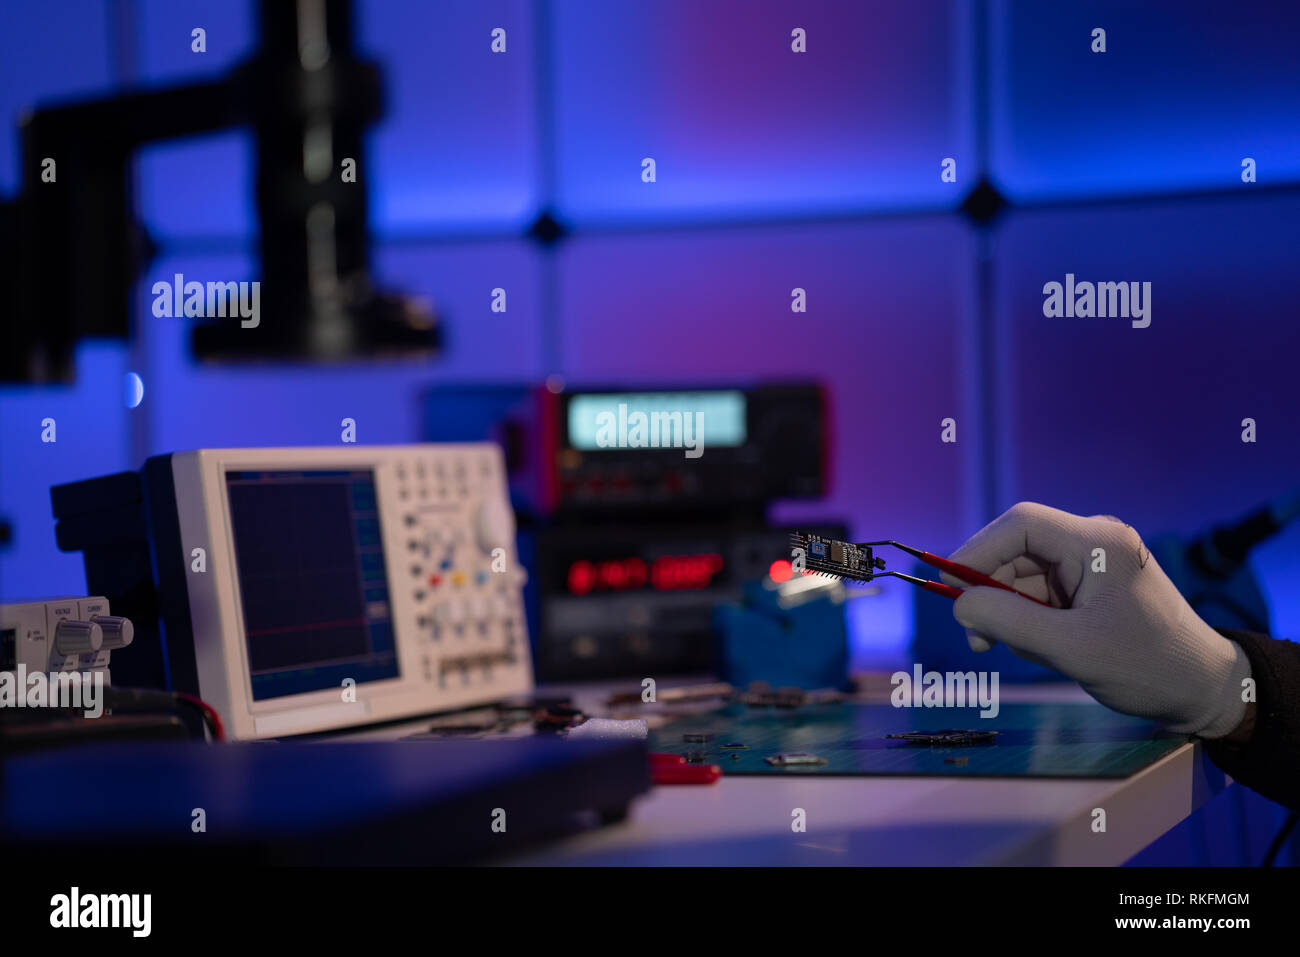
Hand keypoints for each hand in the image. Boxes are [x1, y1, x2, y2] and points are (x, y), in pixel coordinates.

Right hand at [945, 502, 1250, 738]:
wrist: (1203, 691)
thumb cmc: (1146, 667)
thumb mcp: (1070, 648)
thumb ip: (1008, 621)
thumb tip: (959, 605)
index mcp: (1096, 543)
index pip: (1020, 525)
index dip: (976, 551)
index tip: (949, 586)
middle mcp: (1093, 542)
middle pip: (1017, 550)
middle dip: (989, 590)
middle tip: (976, 637)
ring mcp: (1093, 563)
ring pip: (1024, 575)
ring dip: (1006, 610)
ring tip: (1006, 648)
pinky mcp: (1092, 586)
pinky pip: (1041, 592)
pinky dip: (1026, 617)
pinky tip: (1032, 646)